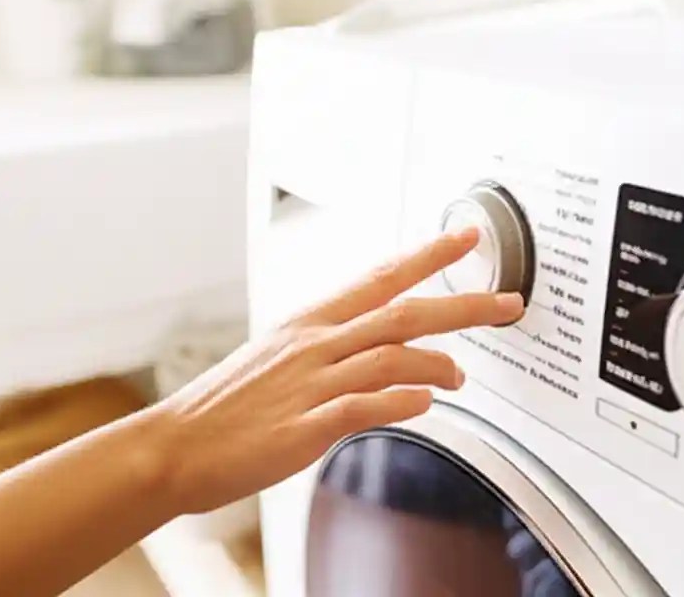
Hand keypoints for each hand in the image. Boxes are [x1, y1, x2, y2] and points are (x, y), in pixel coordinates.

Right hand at [149, 227, 523, 514]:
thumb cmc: (225, 408)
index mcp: (307, 324)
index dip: (427, 256)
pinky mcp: (304, 425)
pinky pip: (363, 405)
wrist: (176, 446)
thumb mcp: (276, 359)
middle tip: (507, 302)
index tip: (467, 237)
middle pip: (401, 312)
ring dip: (438, 362)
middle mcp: (313, 345)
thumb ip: (328, 352)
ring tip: (463, 375)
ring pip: (390, 355)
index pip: (379, 277)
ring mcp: (309, 383)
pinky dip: (400, 399)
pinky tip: (426, 401)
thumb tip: (373, 354)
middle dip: (462, 305)